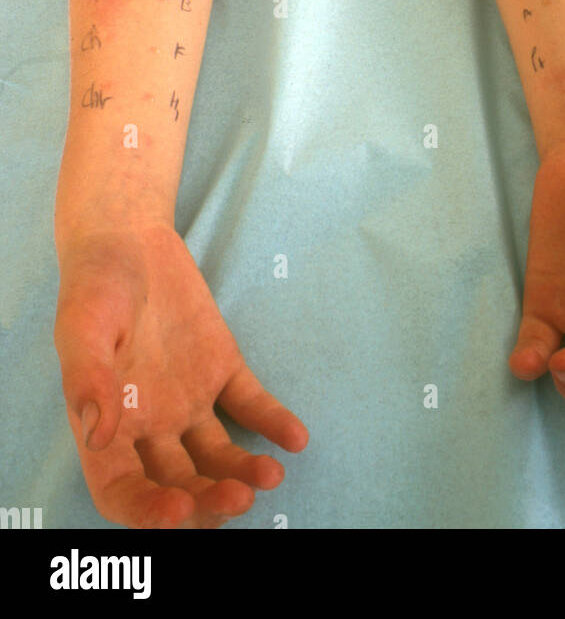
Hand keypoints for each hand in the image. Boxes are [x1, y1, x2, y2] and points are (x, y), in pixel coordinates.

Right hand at [54, 225, 308, 527]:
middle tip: (238, 499)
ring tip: (271, 475)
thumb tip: (99, 437)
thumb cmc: (94, 285)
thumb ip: (88, 379)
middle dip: (207, 501)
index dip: (146, 511)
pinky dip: (273, 423)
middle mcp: (147, 425)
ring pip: (217, 456)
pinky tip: (296, 437)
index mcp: (105, 425)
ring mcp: (188, 401)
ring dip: (242, 472)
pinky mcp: (221, 370)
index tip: (177, 509)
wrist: (129, 238)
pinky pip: (249, 405)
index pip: (122, 492)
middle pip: (178, 485)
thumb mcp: (82, 326)